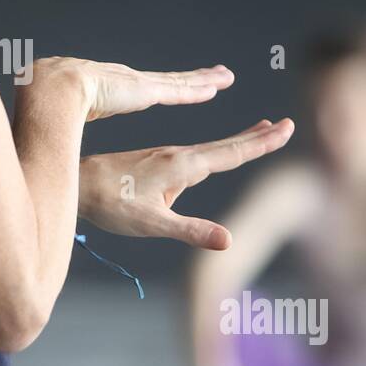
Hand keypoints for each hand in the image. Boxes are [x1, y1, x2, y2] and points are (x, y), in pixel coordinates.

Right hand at [25, 57, 234, 121]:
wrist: (49, 92)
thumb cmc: (50, 111)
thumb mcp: (69, 119)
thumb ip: (71, 127)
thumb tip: (55, 134)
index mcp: (116, 91)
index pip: (150, 88)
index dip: (166, 86)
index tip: (183, 85)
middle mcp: (132, 84)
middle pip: (171, 82)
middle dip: (194, 78)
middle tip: (217, 74)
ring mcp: (140, 85)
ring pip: (181, 83)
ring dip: (205, 79)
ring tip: (225, 76)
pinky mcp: (145, 91)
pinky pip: (180, 89)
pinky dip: (199, 86)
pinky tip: (218, 84)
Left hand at [78, 118, 294, 248]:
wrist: (78, 183)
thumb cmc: (112, 204)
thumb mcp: (153, 224)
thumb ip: (191, 231)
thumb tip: (229, 241)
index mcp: (182, 166)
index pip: (231, 153)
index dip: (261, 143)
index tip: (287, 127)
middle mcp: (177, 156)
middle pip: (226, 145)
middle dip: (257, 136)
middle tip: (285, 124)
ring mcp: (166, 157)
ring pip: (212, 147)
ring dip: (239, 139)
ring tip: (260, 129)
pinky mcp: (155, 162)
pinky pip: (196, 152)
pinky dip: (216, 148)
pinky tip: (213, 154)